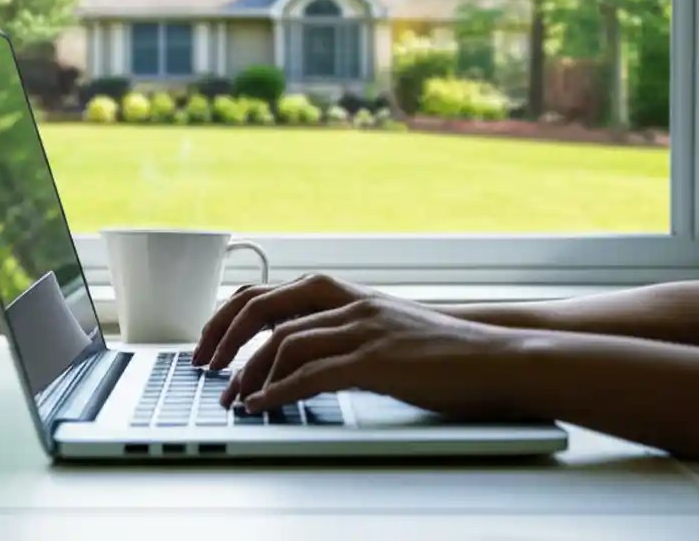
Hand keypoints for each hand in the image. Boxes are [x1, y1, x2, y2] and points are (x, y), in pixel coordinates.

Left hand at [192, 274, 524, 414]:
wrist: (494, 357)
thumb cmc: (438, 350)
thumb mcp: (380, 330)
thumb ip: (338, 334)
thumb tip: (292, 358)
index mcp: (343, 293)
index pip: (266, 292)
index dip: (227, 316)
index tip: (207, 344)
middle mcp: (346, 302)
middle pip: (263, 308)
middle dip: (223, 337)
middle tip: (203, 367)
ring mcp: (361, 328)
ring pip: (283, 343)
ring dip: (248, 373)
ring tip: (234, 399)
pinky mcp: (376, 360)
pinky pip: (313, 374)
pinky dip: (279, 392)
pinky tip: (264, 406)